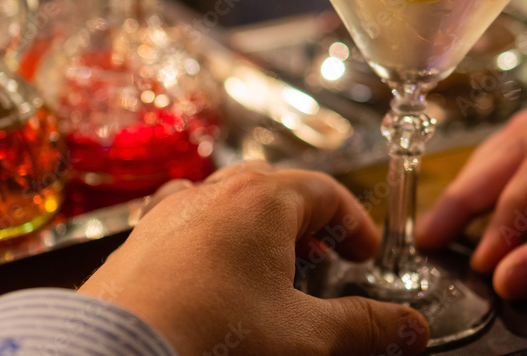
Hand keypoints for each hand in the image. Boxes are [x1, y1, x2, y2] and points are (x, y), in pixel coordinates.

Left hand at [79, 161, 429, 355]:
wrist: (116, 354)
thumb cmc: (212, 337)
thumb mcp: (305, 337)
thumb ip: (365, 328)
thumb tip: (410, 328)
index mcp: (262, 201)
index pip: (324, 192)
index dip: (353, 222)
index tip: (365, 253)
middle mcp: (213, 194)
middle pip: (273, 186)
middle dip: (304, 218)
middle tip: (323, 255)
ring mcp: (169, 215)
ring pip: (224, 199)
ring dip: (255, 224)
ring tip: (268, 263)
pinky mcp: (138, 244)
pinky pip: (184, 223)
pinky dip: (210, 238)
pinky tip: (210, 276)